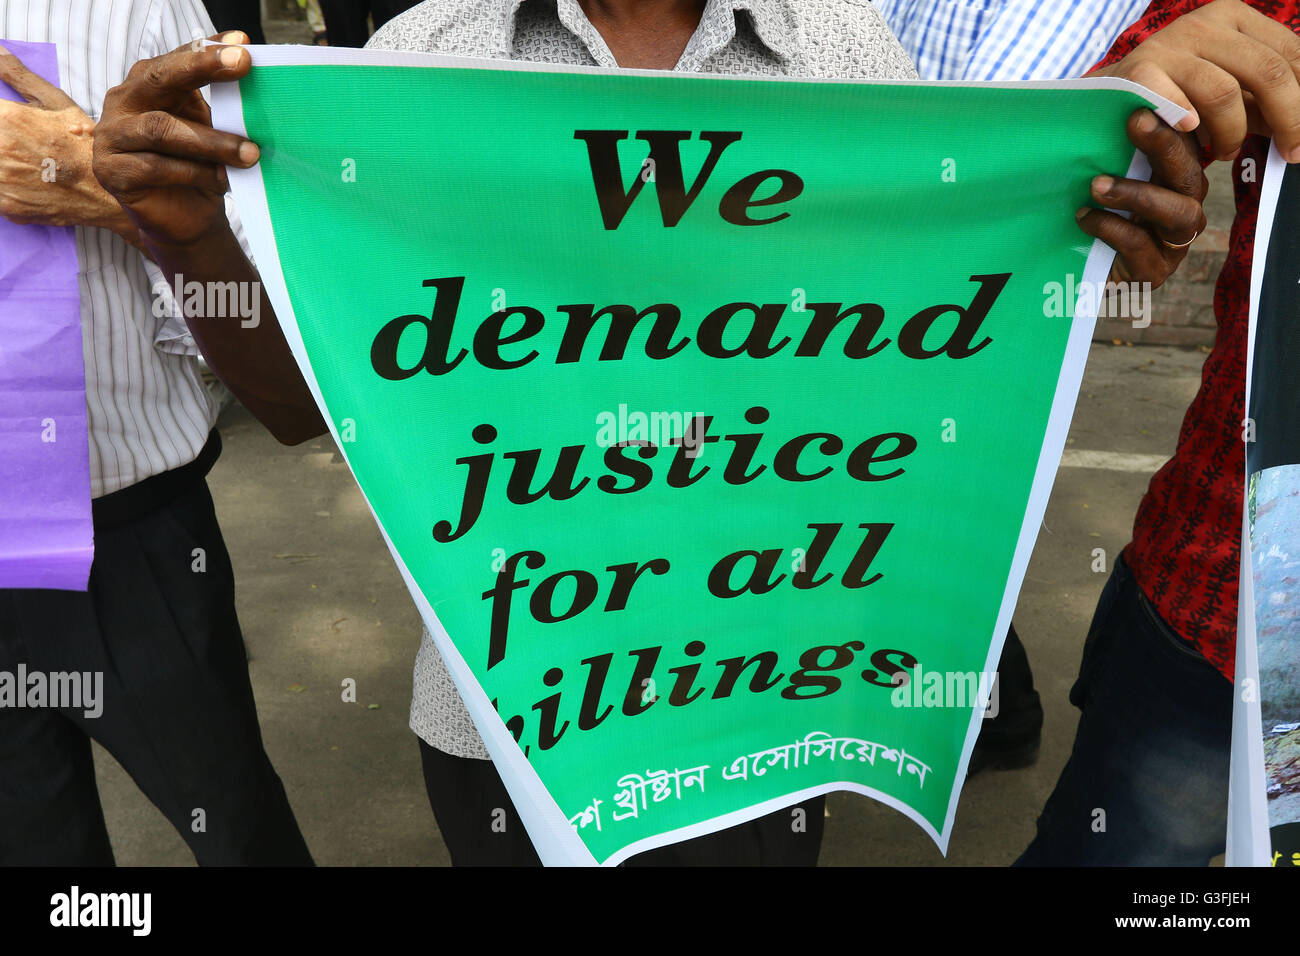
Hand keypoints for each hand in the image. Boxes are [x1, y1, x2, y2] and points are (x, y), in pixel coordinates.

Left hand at [0, 44, 136, 239]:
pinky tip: (25, 181)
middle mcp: (0, 148)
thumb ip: (20, 76)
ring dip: (3, 161)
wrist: (110, 193)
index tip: (9, 123)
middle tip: (26, 146)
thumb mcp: (59, 104)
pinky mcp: (6, 205)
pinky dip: (6, 185)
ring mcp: (1, 179)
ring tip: (29, 162)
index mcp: (8, 118)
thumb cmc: (86, 146)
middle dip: (4, 140)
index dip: (1, 116)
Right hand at [92, 31, 259, 250]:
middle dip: (201, 67)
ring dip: (211, 141)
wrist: (188, 220)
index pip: (176, 59)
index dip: (207, 50)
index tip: (243, 44)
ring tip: (250, 153)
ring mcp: (112, 136)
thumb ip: (224, 106)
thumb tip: (257, 80)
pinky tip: (220, 180)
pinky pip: (155, 167)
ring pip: (162, 129)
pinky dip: (193, 173)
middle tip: (242, 64)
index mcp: (148, 84)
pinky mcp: (111, 172)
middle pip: (158, 78)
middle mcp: (123, 102)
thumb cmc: (202, 167)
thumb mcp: (214, 131)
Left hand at [1080, 108, 1207, 288]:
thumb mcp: (1091, 172)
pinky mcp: (1154, 272)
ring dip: (1138, 193)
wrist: (1063, 274)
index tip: (1144, 102)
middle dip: (1165, 145)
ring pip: (1180, 212)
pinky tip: (1084, 217)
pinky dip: (1112, 228)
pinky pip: (1142, 245)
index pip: (1187, 145)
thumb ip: (1101, 142)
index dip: (1172, 123)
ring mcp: (1173, 242)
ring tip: (1096, 184)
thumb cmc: (1081, 212)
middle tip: (1135, 122)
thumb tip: (1087, 98)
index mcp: (1172, 178)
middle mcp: (1182, 206)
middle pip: (1192, 173)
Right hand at [1088, 0, 1299, 161]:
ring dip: (1231, 133)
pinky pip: (1177, 102)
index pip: (1290, 54)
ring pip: (1225, 92)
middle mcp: (1204, 23)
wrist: (1106, 99)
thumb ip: (1265, 100)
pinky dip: (1189, 123)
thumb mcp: (1227, 89)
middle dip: (1289, 118)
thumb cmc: (1174, 96)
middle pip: (1269, 71)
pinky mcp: (1139, 71)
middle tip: (1292, 153)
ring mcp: (1169, 45)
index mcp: (1233, 18)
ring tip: (1223, 151)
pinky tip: (1190, 134)